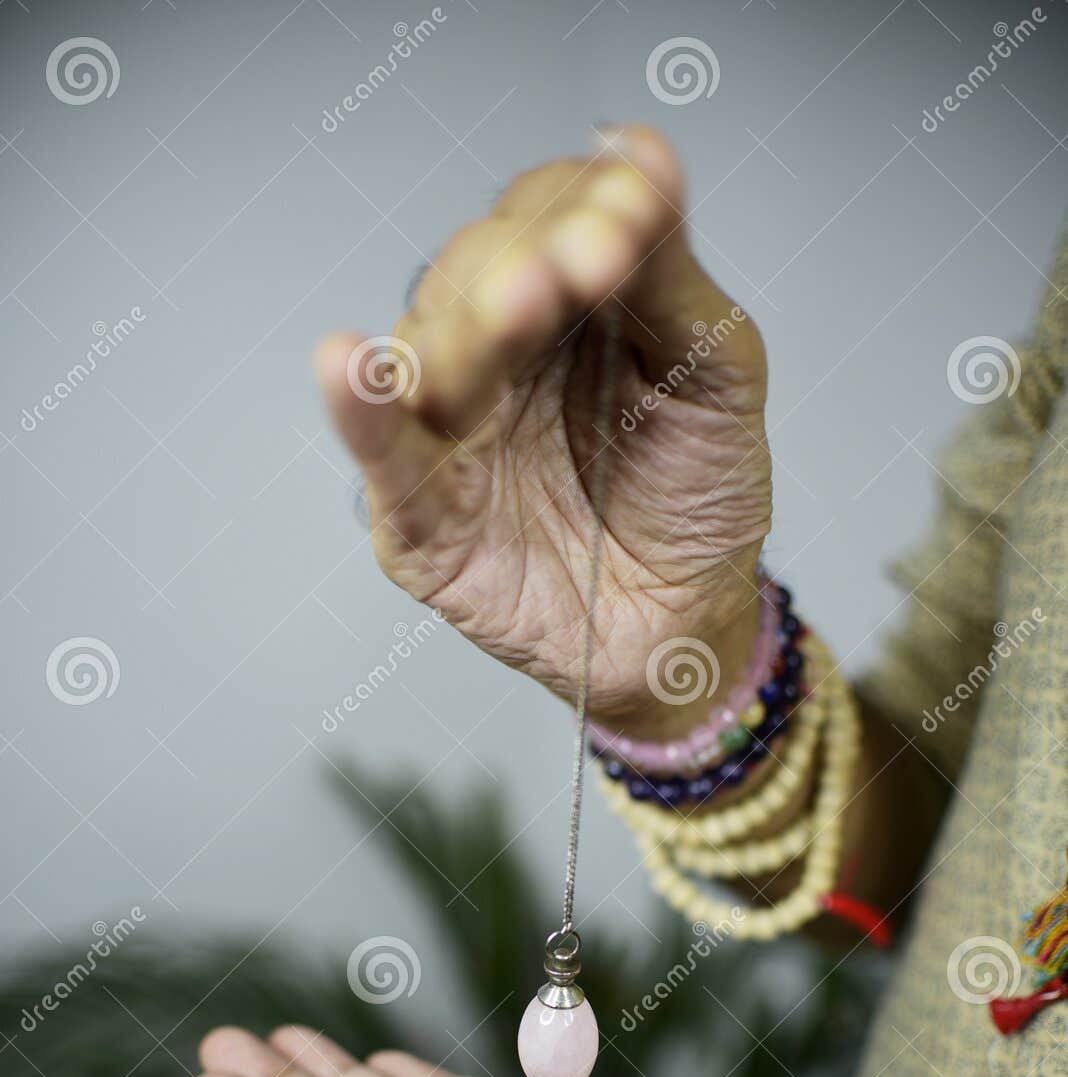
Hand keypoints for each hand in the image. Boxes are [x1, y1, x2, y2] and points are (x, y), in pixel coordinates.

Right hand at [315, 125, 770, 738]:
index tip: (633, 224)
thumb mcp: (712, 373)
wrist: (691, 624)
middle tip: (585, 268)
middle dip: (530, 261)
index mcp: (563, 301)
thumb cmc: (696, 496)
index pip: (543, 217)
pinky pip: (383, 458)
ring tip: (520, 307)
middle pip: (476, 271)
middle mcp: (493, 352)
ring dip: (471, 324)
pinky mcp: (420, 518)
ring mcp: (449, 432)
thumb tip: (639, 146)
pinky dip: (362, 411)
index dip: (581, 209)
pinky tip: (351, 365)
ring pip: (430, 350)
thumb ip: (670, 274)